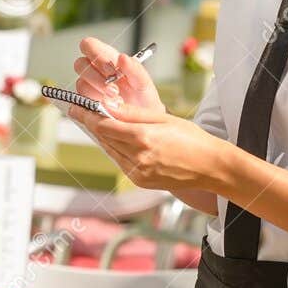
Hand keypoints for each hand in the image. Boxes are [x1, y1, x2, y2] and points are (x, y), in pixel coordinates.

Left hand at [65, 99, 233, 194]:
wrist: (210, 167)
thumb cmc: (192, 138)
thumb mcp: (163, 118)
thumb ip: (132, 114)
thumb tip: (108, 106)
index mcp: (143, 137)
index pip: (104, 125)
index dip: (88, 115)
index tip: (76, 107)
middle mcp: (138, 157)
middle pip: (104, 138)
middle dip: (92, 124)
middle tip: (81, 112)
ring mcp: (138, 172)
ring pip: (111, 151)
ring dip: (104, 138)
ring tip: (99, 124)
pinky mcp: (140, 181)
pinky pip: (121, 162)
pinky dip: (116, 151)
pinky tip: (118, 141)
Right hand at [74, 36, 165, 115]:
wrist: (142, 121)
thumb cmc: (142, 99)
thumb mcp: (143, 83)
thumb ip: (134, 68)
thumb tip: (123, 58)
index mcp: (107, 59)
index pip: (89, 45)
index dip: (94, 53)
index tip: (110, 67)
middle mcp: (95, 71)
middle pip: (80, 64)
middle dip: (98, 77)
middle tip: (115, 88)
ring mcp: (89, 87)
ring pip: (81, 84)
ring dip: (99, 93)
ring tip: (117, 100)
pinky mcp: (85, 103)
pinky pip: (82, 100)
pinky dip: (96, 104)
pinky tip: (109, 108)